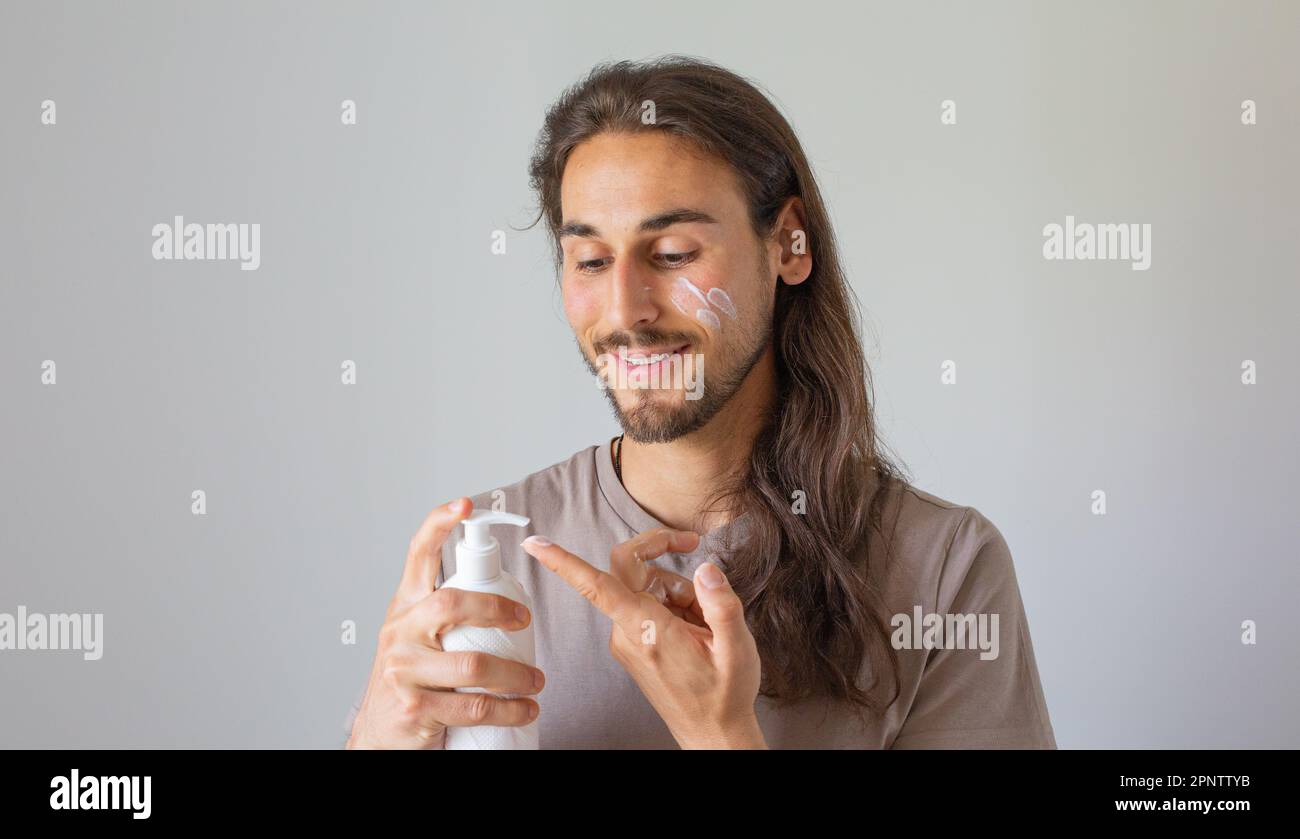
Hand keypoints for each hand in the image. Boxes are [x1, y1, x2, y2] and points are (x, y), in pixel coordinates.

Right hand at [346, 497, 544, 748]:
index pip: (418, 556)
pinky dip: (509, 710)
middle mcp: (399, 632)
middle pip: (452, 603)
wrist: (378, 736)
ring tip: (536, 681)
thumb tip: (500, 592)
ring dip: (516, 674)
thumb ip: (444, 615)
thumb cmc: (410, 682)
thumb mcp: (417, 639)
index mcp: (404, 608)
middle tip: (525, 621)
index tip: (464, 505)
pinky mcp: (415, 707)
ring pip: (474, 663)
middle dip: (497, 608)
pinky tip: (523, 710)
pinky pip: (475, 706)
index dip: (438, 525)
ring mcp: (403, 670)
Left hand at [520, 529, 765, 748]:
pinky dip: (671, 604)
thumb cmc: (723, 695)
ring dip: (676, 589)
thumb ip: (722, 604)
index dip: (562, 562)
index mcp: (647, 630)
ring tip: (705, 621)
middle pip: (629, 570)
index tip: (536, 544)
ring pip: (643, 586)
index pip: (596, 585)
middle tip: (693, 546)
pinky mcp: (632, 643)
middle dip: (663, 557)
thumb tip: (705, 569)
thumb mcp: (737, 648)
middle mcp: (628, 632)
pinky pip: (645, 604)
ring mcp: (627, 639)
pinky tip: (694, 626)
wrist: (712, 732)